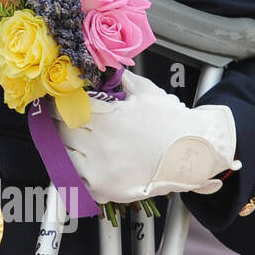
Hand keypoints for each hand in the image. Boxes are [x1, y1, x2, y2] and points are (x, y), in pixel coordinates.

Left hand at [57, 69, 239, 200]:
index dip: (61, 104)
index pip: (65, 107)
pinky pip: (77, 180)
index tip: (60, 103)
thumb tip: (105, 67)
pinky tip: (86, 164)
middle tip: (67, 121)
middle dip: (62, 123)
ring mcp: (99, 167)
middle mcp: (98, 142)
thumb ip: (121, 79)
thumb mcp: (145, 91)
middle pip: (61, 130)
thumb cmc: (172, 122)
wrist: (194, 152)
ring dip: (65, 147)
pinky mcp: (104, 187)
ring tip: (75, 143)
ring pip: (63, 154)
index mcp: (104, 116)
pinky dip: (77, 172)